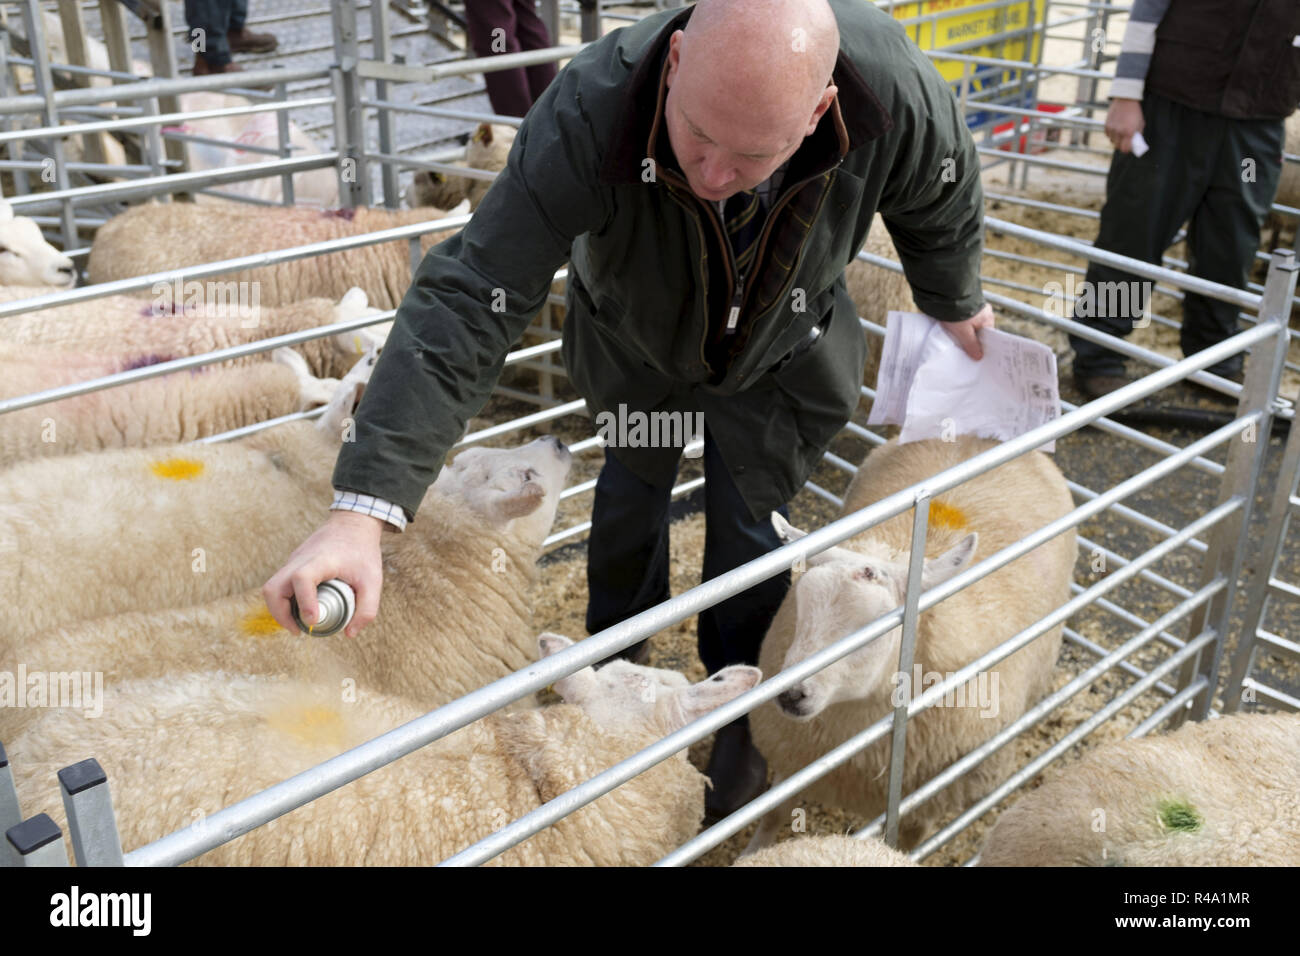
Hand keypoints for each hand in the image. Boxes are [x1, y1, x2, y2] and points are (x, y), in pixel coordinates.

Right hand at [262, 510, 384, 637]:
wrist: (353, 524)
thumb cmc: (363, 551)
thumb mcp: (373, 581)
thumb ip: (366, 609)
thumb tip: (349, 633)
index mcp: (321, 559)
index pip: (302, 578)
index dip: (304, 601)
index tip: (313, 620)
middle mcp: (300, 559)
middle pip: (273, 588)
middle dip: (280, 614)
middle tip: (299, 630)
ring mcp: (293, 561)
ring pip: (271, 587)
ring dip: (279, 610)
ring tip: (298, 624)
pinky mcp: (292, 564)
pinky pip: (280, 585)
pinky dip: (285, 601)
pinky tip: (301, 611)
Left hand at [941, 304, 994, 359]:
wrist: (946, 295)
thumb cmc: (957, 314)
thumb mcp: (964, 333)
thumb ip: (972, 345)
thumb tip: (979, 357)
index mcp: (988, 318)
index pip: (988, 336)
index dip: (982, 346)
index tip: (976, 355)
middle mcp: (984, 312)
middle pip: (979, 331)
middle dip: (972, 339)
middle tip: (965, 350)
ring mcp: (976, 308)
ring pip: (972, 325)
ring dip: (965, 332)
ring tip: (957, 340)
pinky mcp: (966, 305)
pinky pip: (966, 319)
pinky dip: (960, 325)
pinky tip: (953, 330)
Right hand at [1105, 98, 1144, 152]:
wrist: (1125, 99)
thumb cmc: (1135, 112)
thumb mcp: (1140, 123)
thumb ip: (1137, 135)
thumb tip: (1134, 144)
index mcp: (1128, 132)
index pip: (1125, 149)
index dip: (1128, 149)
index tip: (1130, 147)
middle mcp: (1118, 132)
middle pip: (1118, 147)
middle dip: (1122, 145)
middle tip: (1125, 141)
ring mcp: (1111, 129)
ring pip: (1112, 141)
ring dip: (1116, 139)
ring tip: (1121, 133)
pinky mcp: (1106, 126)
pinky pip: (1108, 135)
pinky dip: (1112, 134)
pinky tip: (1116, 128)